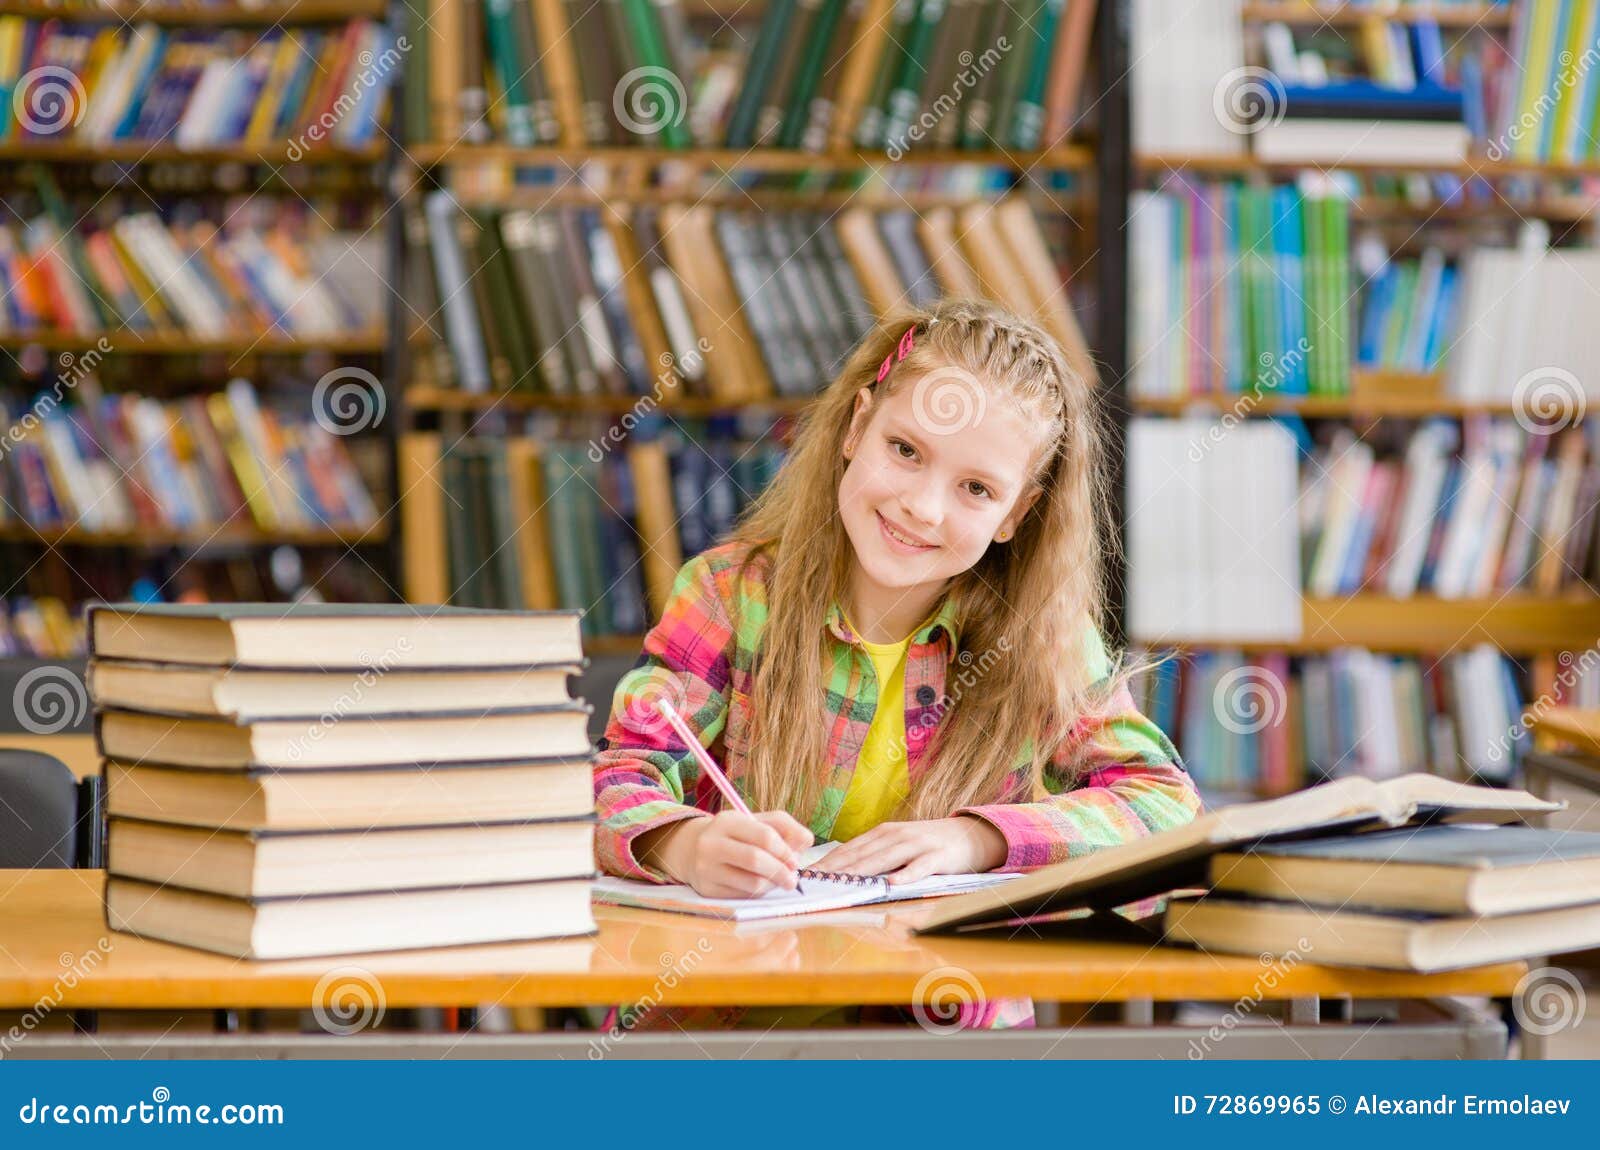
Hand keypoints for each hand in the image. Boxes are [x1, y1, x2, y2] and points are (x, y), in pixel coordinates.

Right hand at [639, 810, 813, 898]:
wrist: (692, 851)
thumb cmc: (734, 836)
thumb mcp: (755, 823)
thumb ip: (784, 826)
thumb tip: (807, 840)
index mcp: (727, 821)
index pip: (764, 836)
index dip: (785, 850)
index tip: (795, 860)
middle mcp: (711, 843)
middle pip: (756, 860)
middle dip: (781, 871)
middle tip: (792, 879)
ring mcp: (706, 868)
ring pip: (751, 883)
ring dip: (772, 885)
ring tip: (778, 881)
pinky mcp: (707, 890)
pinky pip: (743, 896)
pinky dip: (758, 894)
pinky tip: (760, 886)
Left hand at [819, 816, 1007, 884]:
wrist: (968, 835)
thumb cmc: (927, 845)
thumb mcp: (898, 845)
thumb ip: (875, 856)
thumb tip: (843, 872)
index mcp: (883, 834)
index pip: (850, 849)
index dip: (828, 862)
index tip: (808, 875)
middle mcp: (896, 836)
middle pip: (862, 854)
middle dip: (837, 869)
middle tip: (816, 882)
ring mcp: (917, 845)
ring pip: (886, 859)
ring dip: (863, 871)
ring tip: (843, 883)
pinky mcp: (938, 857)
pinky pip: (920, 868)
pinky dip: (906, 875)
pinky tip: (892, 883)